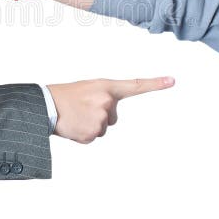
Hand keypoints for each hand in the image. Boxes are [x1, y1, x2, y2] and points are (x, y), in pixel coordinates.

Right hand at [47, 76, 174, 143]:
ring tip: (75, 116)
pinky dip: (83, 134)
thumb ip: (104, 98)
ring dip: (89, 125)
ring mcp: (101, 118)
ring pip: (102, 128)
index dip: (155, 83)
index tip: (172, 81)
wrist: (46, 105)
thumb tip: (109, 115)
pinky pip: (93, 137)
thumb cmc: (65, 96)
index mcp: (106, 87)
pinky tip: (73, 125)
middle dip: (99, 116)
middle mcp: (107, 101)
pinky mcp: (93, 133)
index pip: (135, 85)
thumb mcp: (88, 89)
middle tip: (81, 108)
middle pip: (112, 117)